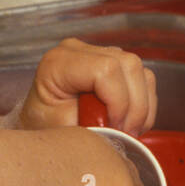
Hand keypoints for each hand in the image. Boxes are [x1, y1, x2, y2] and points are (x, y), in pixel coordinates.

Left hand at [18, 38, 156, 135]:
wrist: (40, 126)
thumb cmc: (46, 130)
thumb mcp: (63, 133)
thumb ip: (91, 127)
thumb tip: (120, 132)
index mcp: (59, 63)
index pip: (105, 69)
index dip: (118, 101)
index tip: (116, 128)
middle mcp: (77, 51)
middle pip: (128, 65)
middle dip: (134, 106)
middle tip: (125, 134)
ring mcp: (97, 53)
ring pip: (140, 72)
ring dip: (141, 107)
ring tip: (127, 130)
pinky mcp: (112, 61)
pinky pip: (142, 78)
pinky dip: (143, 104)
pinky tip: (129, 120)